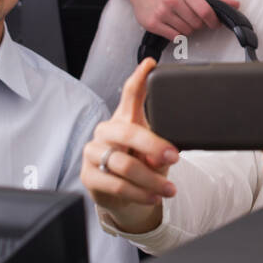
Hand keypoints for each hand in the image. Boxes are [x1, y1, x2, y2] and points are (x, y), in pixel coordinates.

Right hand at [82, 57, 180, 233]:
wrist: (124, 197)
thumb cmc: (142, 166)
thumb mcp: (155, 154)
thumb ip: (160, 148)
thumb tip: (165, 154)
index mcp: (124, 119)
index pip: (130, 93)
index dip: (139, 78)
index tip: (150, 64)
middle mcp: (107, 131)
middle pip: (128, 131)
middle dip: (153, 145)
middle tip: (174, 156)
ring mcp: (93, 152)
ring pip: (124, 164)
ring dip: (151, 179)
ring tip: (169, 188)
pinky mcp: (88, 175)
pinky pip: (116, 184)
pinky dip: (140, 192)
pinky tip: (153, 196)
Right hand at [117, 0, 240, 39]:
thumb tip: (236, 4)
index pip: (205, 11)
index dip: (213, 21)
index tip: (214, 23)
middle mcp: (172, 0)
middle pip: (196, 24)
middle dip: (198, 24)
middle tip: (192, 18)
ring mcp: (161, 12)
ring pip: (186, 32)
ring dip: (187, 29)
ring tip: (181, 19)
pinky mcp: (152, 23)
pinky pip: (174, 37)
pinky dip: (177, 34)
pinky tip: (173, 25)